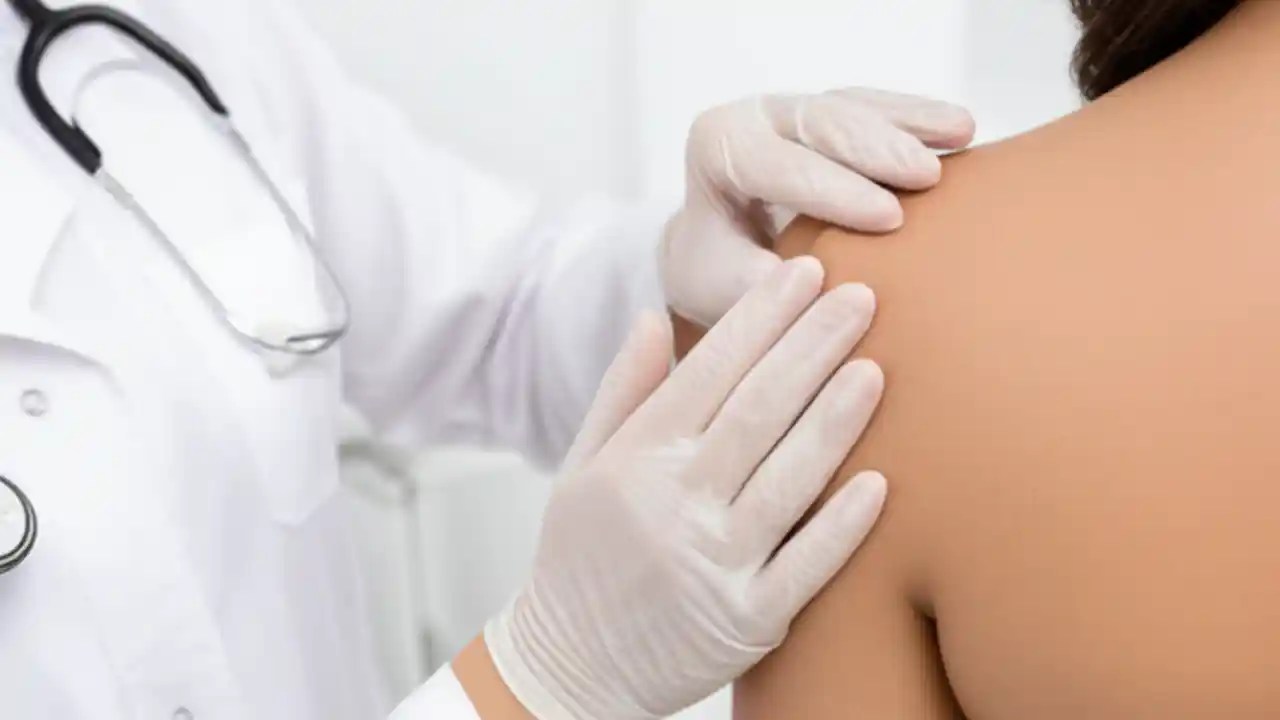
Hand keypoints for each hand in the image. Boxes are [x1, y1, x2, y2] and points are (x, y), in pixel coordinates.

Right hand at [485, 257, 887, 718]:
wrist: (569, 666)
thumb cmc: (579, 558)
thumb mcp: (580, 466)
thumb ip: (621, 390)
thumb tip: (652, 315)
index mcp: (635, 459)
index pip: (707, 371)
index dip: (761, 318)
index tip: (806, 273)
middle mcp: (673, 504)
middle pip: (756, 412)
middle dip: (811, 347)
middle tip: (862, 295)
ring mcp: (712, 564)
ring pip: (787, 480)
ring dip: (834, 421)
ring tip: (876, 368)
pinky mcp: (747, 620)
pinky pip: (806, 567)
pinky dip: (843, 525)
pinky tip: (882, 482)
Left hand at [663, 87, 973, 325]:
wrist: (719, 256)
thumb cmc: (718, 272)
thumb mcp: (724, 286)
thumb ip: (761, 285)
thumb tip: (818, 289)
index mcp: (716, 148)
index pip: (776, 165)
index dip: (833, 190)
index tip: (887, 218)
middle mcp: (753, 117)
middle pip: (819, 121)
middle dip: (877, 146)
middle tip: (928, 176)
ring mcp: (794, 109)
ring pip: (854, 106)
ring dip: (910, 121)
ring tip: (962, 133)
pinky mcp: (832, 113)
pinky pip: (878, 107)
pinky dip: (919, 119)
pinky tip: (962, 130)